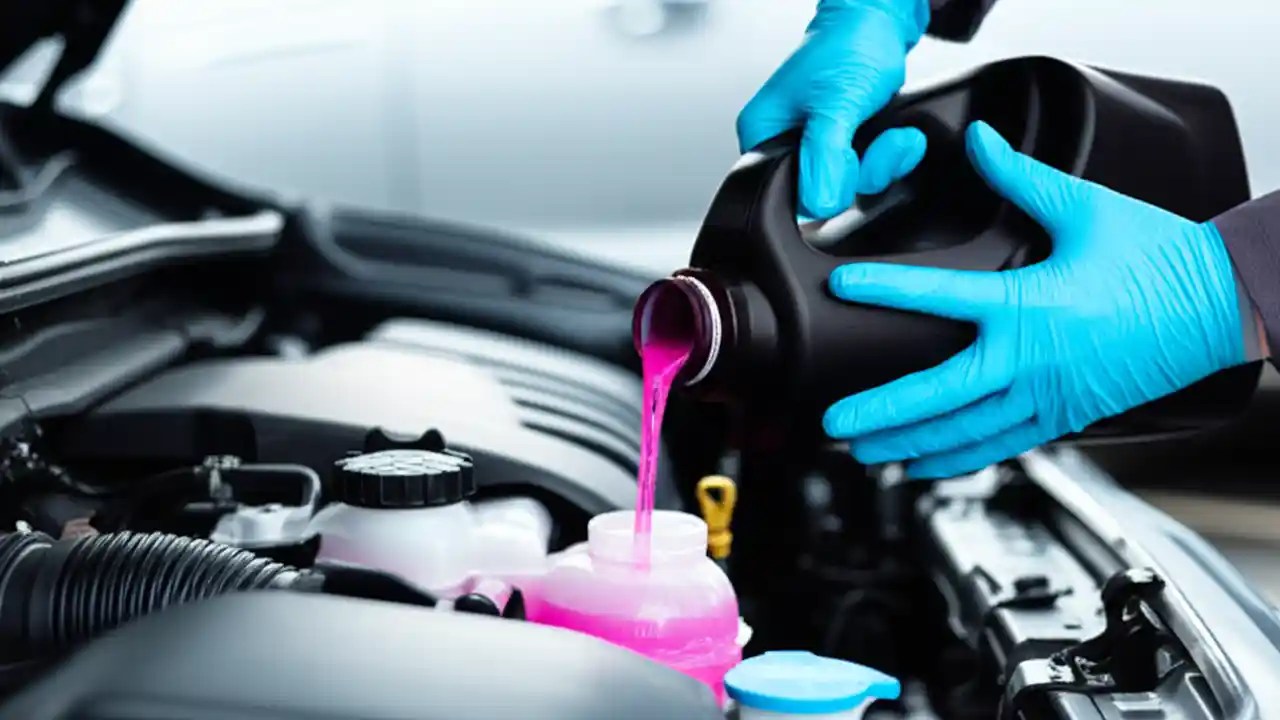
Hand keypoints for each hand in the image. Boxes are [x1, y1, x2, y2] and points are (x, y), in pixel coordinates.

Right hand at [737, 0, 930, 218]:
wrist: (882, 21)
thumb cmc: (848, 46)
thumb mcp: (834, 104)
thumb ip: (823, 156)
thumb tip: (819, 202)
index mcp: (763, 134)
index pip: (780, 191)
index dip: (818, 186)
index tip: (845, 158)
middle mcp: (786, 144)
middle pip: (820, 193)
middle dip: (859, 172)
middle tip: (872, 140)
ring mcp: (817, 146)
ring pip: (850, 187)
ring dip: (882, 162)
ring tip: (892, 135)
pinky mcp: (845, 145)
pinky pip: (869, 173)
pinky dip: (891, 156)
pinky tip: (897, 135)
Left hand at [822, 121, 1248, 478]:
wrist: (1221, 305)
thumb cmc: (1160, 258)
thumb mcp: (1085, 210)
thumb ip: (1020, 179)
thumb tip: (979, 141)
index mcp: (1029, 304)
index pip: (939, 297)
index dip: (885, 290)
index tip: (842, 287)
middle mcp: (1031, 360)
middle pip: (939, 396)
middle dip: (881, 413)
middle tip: (834, 423)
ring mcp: (1047, 396)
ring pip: (966, 433)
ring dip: (911, 445)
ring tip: (866, 453)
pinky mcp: (1064, 416)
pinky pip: (1001, 446)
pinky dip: (960, 458)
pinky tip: (928, 463)